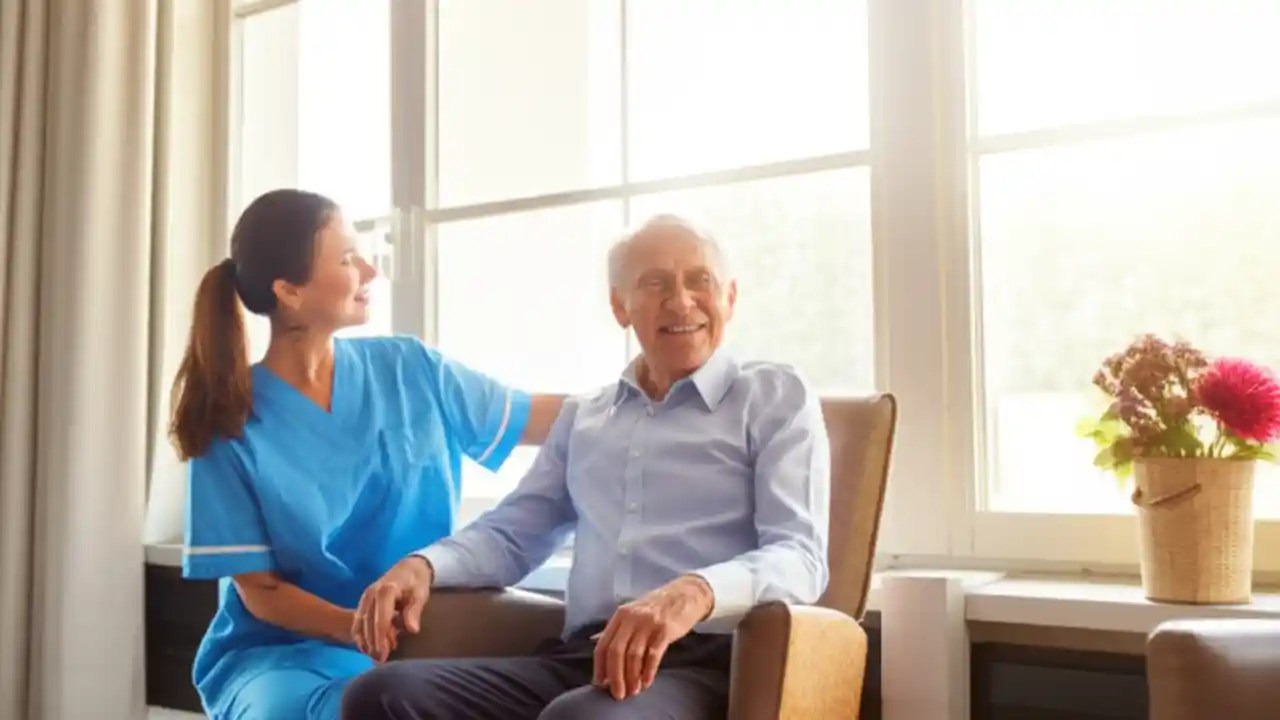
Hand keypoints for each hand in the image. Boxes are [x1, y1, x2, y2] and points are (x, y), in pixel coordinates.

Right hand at [354, 556, 432, 662]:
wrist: (408, 568)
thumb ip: (414, 611)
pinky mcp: (362, 603)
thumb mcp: (420, 594)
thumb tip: (412, 630)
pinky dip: (360, 636)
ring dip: (367, 642)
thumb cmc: (416, 583)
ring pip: (360, 625)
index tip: (383, 655)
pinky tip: (367, 648)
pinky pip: (357, 622)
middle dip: (373, 645)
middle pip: (368, 625)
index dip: (381, 639)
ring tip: (376, 656)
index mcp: (386, 591)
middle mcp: (371, 594)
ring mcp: (365, 598)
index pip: (381, 620)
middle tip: (380, 661)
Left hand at [592, 574, 714, 700]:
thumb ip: (615, 629)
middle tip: (618, 695)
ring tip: (633, 691)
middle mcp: (631, 619)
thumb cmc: (656, 607)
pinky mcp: (665, 630)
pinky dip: (648, 671)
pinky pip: (653, 655)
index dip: (599, 667)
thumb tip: (594, 641)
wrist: (685, 595)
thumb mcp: (632, 613)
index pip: (603, 645)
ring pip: (633, 656)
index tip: (599, 684)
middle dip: (615, 677)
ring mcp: (648, 624)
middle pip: (616, 652)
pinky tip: (647, 682)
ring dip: (632, 677)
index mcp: (620, 616)